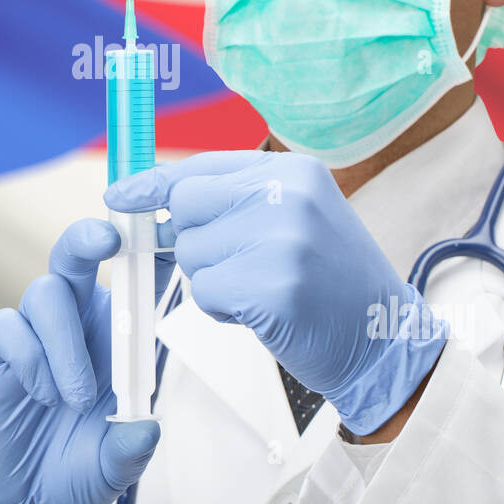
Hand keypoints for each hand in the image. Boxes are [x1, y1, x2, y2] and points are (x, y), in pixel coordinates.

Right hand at [0, 217, 174, 503]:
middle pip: (78, 252)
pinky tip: (42, 394)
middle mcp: (77, 320)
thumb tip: (146, 429)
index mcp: (116, 330)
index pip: (133, 276)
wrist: (26, 495)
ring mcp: (36, 330)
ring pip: (46, 291)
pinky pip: (10, 327)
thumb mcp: (115, 464)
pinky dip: (31, 359)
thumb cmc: (77, 465)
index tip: (161, 232)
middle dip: (92, 236)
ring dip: (66, 344)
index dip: (145, 246)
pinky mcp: (0, 349)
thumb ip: (130, 448)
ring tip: (74, 398)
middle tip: (106, 240)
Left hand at [104, 151, 446, 435]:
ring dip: (213, 280)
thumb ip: (234, 201)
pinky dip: (222, 310)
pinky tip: (263, 312)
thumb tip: (151, 197)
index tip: (120, 195)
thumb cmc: (329, 281)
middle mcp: (288, 194)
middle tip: (240, 265)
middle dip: (196, 241)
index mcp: (293, 170)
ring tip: (262, 288)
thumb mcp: (294, 218)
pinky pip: (206, 292)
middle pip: (187, 206)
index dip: (155, 183)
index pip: (201, 166)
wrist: (384, 338)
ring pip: (192, 252)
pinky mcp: (273, 287)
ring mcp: (283, 239)